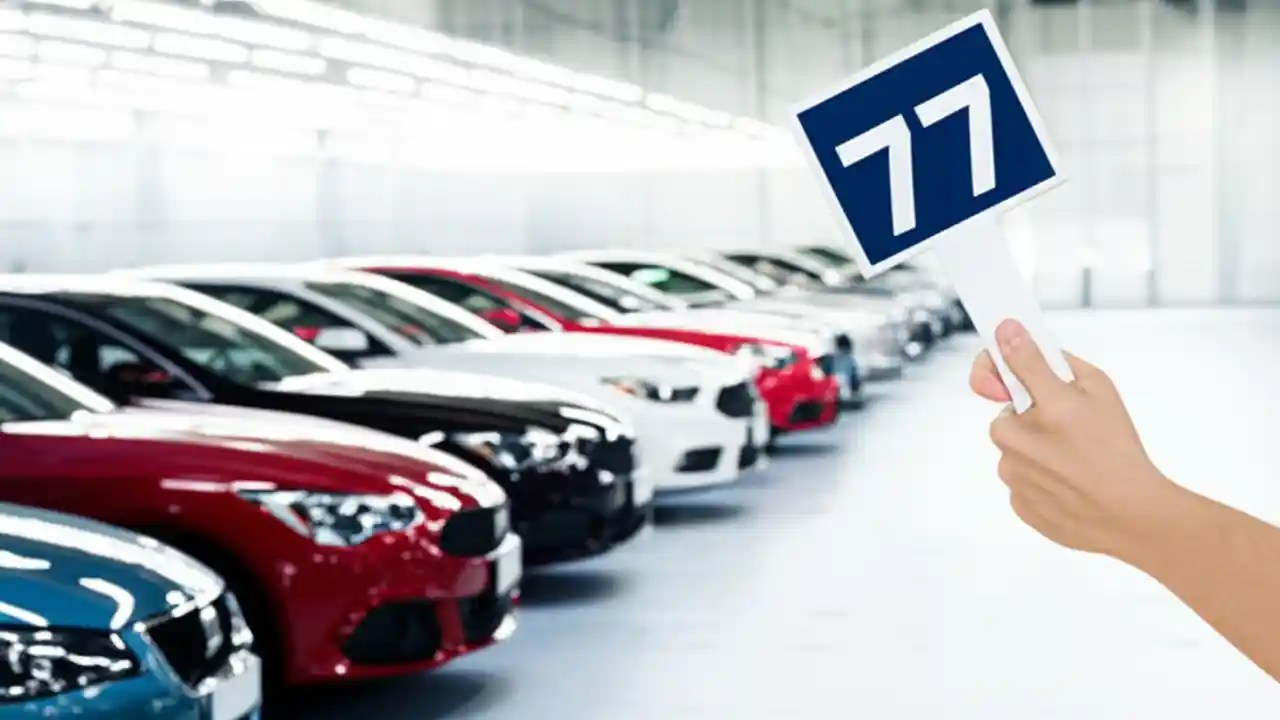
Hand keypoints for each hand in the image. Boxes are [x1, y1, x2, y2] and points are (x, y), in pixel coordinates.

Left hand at [972, 320, 1179, 560]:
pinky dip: (1037, 479)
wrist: (1134, 517)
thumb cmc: (1121, 449)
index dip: (1005, 345)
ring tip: (1072, 462)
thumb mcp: (1104, 393)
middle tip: (1061, 428)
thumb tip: (1024, 341)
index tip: (1002, 333)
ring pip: (1012, 451)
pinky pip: (1019, 480)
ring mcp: (1017, 474)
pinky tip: (1067, 484)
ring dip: (1032, 451)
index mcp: (1053, 406)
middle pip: (1005, 415)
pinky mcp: (1018, 502)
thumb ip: (1062, 364)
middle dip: (1026, 418)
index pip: (1015, 360)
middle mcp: (1025, 439)